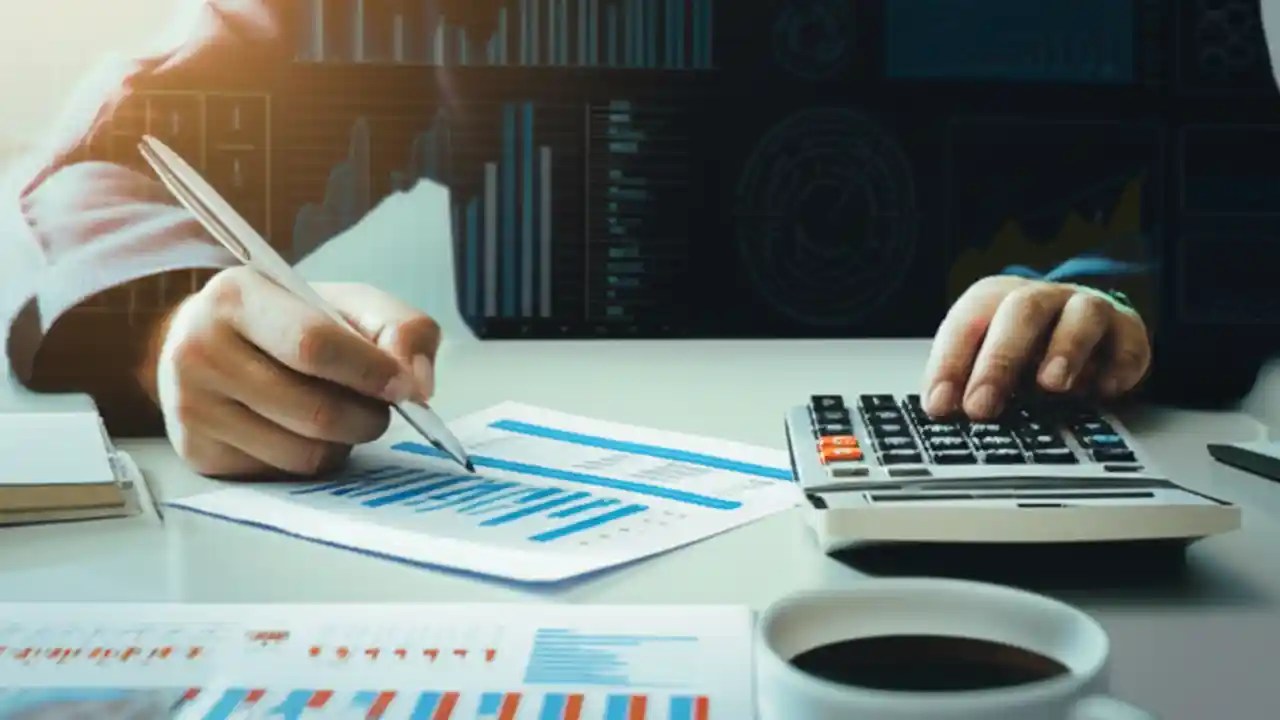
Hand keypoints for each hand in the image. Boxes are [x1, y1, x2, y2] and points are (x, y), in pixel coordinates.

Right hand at [147, 268, 440, 477]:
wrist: (210, 341)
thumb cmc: (290, 320)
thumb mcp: (348, 304)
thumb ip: (401, 328)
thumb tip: (419, 386)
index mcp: (237, 297)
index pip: (314, 345)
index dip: (371, 372)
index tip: (406, 387)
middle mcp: (199, 351)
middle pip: (315, 412)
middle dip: (368, 417)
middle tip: (379, 407)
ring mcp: (191, 408)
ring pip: (303, 453)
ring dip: (343, 442)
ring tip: (337, 413)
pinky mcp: (197, 453)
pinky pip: (283, 475)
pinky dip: (310, 459)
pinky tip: (300, 431)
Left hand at [922, 276, 1150, 419]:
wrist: (1084, 324)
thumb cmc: (1023, 345)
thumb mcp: (984, 356)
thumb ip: (964, 379)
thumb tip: (941, 412)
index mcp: (995, 299)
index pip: (967, 323)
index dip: (950, 363)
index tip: (941, 406)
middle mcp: (1041, 298)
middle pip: (1021, 312)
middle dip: (999, 360)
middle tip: (982, 406)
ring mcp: (1087, 308)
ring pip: (1081, 315)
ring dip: (1065, 349)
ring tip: (1051, 386)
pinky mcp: (1127, 330)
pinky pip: (1128, 343)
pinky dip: (1118, 366)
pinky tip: (1104, 391)